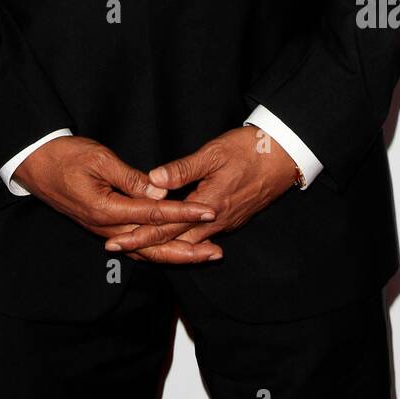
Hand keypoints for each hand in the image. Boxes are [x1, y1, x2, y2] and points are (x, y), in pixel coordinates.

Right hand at [11, 135, 223, 262]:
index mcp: (107, 211)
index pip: (154, 215)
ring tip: (202, 255)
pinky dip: (155, 249)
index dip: (184, 214)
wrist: (34, 163)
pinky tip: (171, 249)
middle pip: (153, 247)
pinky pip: (133, 244)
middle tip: (216, 252)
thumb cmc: (65, 156)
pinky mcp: (101, 226)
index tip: (209, 213)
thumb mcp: (99, 159)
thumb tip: (158, 193)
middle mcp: (107, 228)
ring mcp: (103, 230)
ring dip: (174, 254)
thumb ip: (130, 178)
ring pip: (144, 250)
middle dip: (187, 252)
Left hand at [102, 127, 298, 257]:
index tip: (115, 242)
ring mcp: (226, 223)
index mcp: (208, 206)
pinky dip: (182, 240)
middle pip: (174, 242)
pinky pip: (201, 237)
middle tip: (115, 248)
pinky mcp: (232, 218)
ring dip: (163, 246)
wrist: (285, 156)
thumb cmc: (249, 150)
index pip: (165, 227)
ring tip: (137, 247)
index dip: (138, 235)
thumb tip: (153, 181)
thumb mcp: (213, 154)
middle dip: (144, 246)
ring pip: (188, 242)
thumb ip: (182, 169)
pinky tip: (172, 238)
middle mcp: (216, 221)